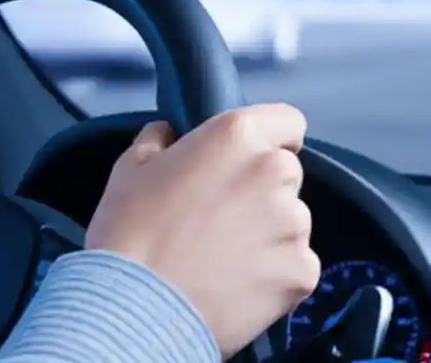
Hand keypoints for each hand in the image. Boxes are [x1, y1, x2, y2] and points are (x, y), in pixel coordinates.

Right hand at [86, 104, 318, 356]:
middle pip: (285, 176)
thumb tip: (170, 134)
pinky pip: (296, 266)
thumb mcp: (132, 167)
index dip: (270, 140)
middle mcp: (275, 173)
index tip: (248, 162)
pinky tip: (238, 286)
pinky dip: (275, 275)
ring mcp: (294, 225)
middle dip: (262, 192)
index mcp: (237, 137)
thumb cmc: (128, 232)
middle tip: (221, 220)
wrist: (136, 309)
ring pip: (291, 223)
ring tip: (224, 260)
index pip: (288, 121)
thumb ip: (162, 140)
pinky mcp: (301, 272)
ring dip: (269, 235)